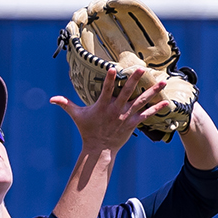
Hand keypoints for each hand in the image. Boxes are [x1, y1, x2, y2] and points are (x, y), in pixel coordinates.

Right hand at [50, 65, 166, 153]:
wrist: (99, 149)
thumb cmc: (88, 131)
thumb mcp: (76, 116)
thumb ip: (66, 104)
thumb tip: (51, 99)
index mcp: (102, 106)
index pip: (105, 89)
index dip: (108, 79)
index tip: (113, 68)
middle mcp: (116, 109)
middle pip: (126, 92)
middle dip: (134, 80)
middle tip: (141, 68)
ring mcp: (126, 116)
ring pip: (141, 101)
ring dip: (152, 92)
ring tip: (163, 82)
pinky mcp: (133, 123)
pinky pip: (147, 114)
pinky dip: (156, 109)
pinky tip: (166, 103)